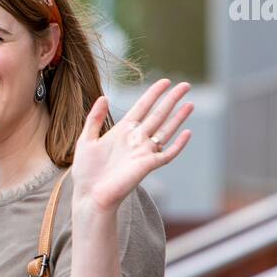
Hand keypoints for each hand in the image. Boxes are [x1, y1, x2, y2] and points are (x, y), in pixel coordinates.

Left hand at [71, 79, 191, 212]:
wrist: (90, 195)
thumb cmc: (86, 172)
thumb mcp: (86, 140)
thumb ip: (94, 119)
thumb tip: (103, 97)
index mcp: (122, 131)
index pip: (142, 107)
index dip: (153, 94)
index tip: (165, 81)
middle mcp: (136, 139)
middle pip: (158, 115)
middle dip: (171, 99)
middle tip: (186, 85)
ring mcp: (144, 152)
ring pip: (166, 130)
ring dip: (178, 117)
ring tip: (190, 104)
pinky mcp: (148, 165)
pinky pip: (168, 154)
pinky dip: (178, 144)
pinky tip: (187, 133)